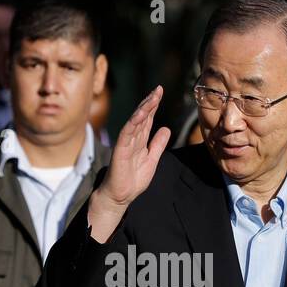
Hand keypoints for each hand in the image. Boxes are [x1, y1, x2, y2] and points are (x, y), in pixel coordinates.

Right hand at [88, 86, 169, 240]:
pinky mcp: (120, 151)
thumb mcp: (152, 159)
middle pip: (141, 117)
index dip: (154, 106)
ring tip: (152, 97)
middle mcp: (132, 139)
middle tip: (158, 89)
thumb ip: (158, 144)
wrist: (121, 196)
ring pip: (135, 122)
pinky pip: (126, 133)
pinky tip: (140, 114)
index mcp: (140, 140)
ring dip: (143, 109)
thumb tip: (166, 128)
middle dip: (149, 102)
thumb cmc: (133, 180)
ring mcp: (125, 143)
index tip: (160, 92)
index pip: (147, 119)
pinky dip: (133, 123)